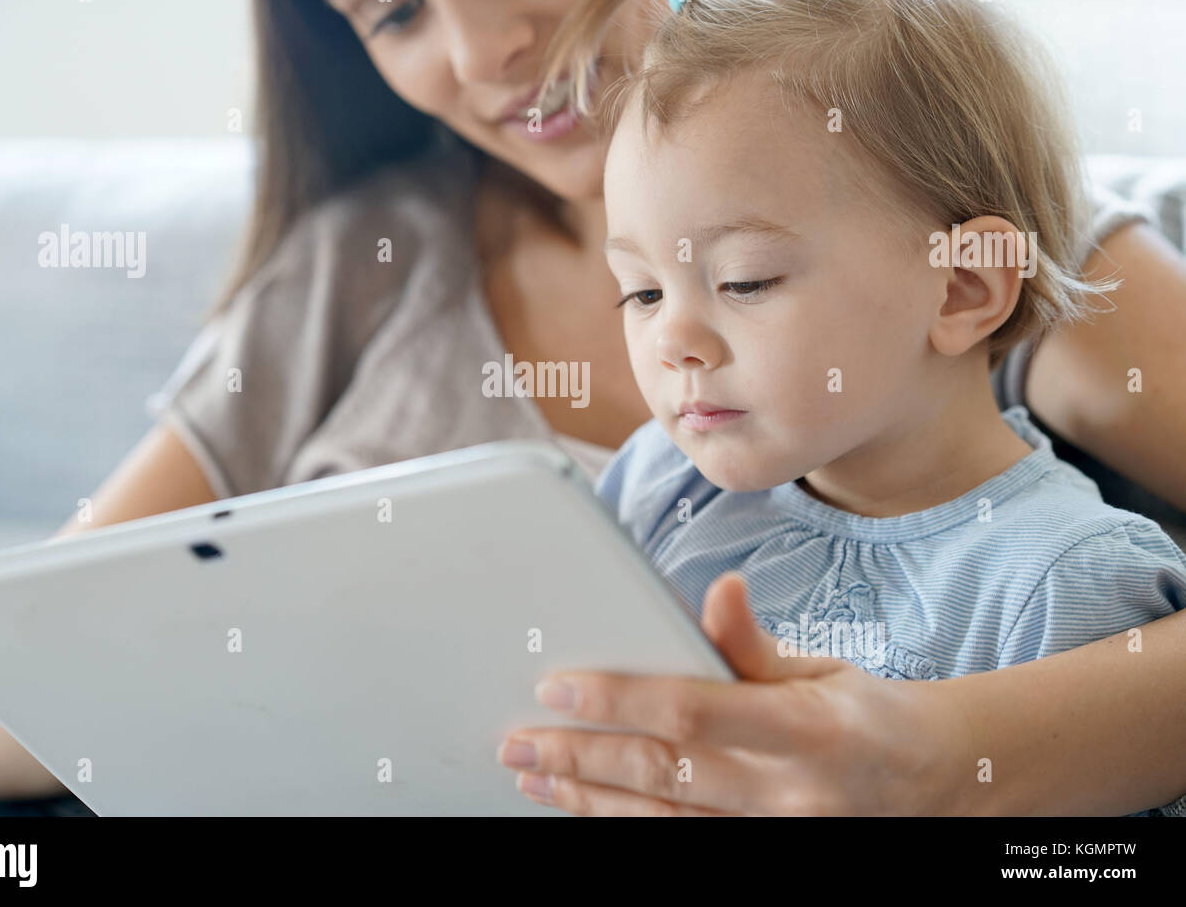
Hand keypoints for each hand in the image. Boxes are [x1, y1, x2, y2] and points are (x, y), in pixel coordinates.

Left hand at [496, 573, 974, 814]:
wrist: (929, 783)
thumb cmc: (863, 713)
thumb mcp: (821, 666)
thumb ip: (754, 643)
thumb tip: (718, 590)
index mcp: (807, 730)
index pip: (693, 713)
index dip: (619, 700)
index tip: (557, 686)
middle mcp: (787, 796)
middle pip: (664, 775)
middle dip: (580, 758)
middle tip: (518, 743)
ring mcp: (773, 836)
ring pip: (661, 820)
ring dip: (587, 798)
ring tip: (534, 776)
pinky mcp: (758, 855)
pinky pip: (679, 842)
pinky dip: (623, 823)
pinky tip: (582, 806)